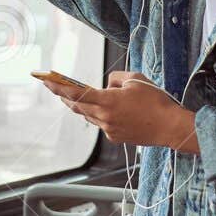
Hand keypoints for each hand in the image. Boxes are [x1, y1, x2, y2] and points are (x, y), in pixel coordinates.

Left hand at [38, 69, 196, 150]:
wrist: (170, 127)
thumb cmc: (156, 101)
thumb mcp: (136, 79)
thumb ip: (116, 78)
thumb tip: (107, 84)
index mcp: (108, 101)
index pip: (76, 92)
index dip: (58, 86)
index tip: (46, 80)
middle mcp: (104, 117)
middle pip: (78, 106)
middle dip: (64, 95)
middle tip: (53, 86)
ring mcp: (109, 129)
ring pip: (90, 115)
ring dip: (83, 105)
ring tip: (75, 95)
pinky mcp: (115, 137)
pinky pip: (102, 123)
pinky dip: (102, 114)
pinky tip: (113, 109)